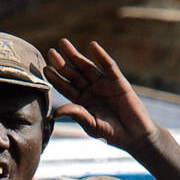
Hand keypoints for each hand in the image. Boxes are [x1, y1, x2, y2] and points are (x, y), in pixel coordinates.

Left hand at [45, 38, 157, 152]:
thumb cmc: (111, 133)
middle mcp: (90, 90)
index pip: (66, 88)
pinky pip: (108, 66)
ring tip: (63, 44)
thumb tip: (55, 113)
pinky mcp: (118, 80)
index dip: (55, 79)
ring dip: (76, 55)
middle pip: (73, 74)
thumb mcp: (91, 125)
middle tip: (51, 52)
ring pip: (87, 66)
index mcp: (82, 102)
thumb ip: (76, 115)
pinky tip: (92, 46)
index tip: (45, 69)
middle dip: (62, 63)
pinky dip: (101, 56)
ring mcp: (103, 84)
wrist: (134, 135)